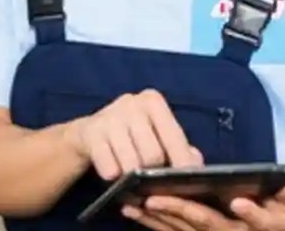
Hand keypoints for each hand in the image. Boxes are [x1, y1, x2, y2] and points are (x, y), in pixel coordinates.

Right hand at [64, 89, 202, 179]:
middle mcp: (132, 103)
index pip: (174, 138)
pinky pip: (109, 169)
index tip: (187, 182)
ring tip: (132, 181)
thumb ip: (181, 149)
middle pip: (153, 155)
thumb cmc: (132, 136)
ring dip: (132, 179)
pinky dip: (113, 178)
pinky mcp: (90, 132)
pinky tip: (113, 174)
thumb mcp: (158, 136)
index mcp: (153, 101)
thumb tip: (195, 164)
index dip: (183, 164)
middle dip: (153, 174)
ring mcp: (110, 116)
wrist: (89, 134)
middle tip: (149, 181)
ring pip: (131, 164)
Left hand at [121, 177, 284, 230]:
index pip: (255, 219)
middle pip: (208, 225)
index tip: (238, 201)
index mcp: (261, 224)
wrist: (277, 224)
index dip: (249, 212)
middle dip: (182, 211)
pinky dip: (152, 222)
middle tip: (156, 198)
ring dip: (157, 219)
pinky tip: (134, 209)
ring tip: (134, 203)